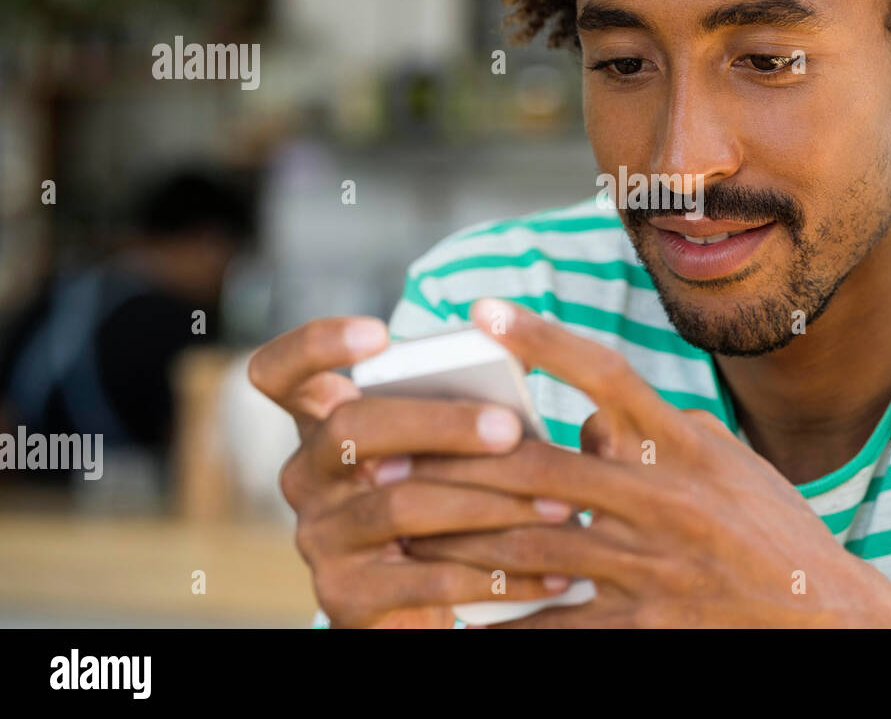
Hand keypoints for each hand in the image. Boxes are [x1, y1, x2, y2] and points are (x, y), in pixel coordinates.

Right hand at [248, 317, 578, 627]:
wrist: (412, 610)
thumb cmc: (442, 508)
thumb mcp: (441, 453)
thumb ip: (463, 405)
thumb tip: (525, 363)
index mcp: (322, 424)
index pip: (282, 372)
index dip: (317, 343)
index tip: (380, 333)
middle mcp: (306, 476)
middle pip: (352, 427)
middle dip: (440, 422)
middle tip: (510, 427)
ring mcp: (318, 537)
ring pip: (400, 504)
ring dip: (488, 502)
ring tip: (555, 505)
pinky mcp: (343, 596)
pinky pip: (428, 578)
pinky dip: (496, 575)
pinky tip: (548, 574)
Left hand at [404, 298, 890, 627]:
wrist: (828, 617)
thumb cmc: (772, 530)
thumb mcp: (724, 462)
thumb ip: (650, 434)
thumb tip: (581, 422)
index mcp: (686, 443)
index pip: (607, 373)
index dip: (543, 338)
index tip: (483, 310)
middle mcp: (664, 497)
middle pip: (540, 465)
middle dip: (457, 456)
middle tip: (387, 447)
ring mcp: (652, 566)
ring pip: (531, 544)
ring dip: (456, 533)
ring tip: (397, 522)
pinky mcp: (644, 627)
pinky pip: (554, 625)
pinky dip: (499, 620)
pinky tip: (451, 613)